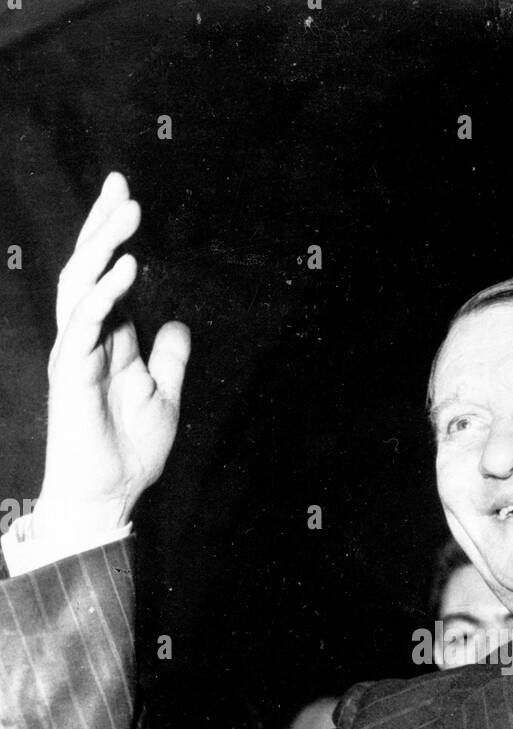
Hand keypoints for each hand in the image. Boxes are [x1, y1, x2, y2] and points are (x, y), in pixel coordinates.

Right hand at [35, 171, 190, 541]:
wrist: (110, 493)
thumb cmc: (129, 449)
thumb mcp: (163, 395)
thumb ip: (168, 358)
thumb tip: (176, 324)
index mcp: (106, 338)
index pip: (105, 273)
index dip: (111, 233)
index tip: (125, 193)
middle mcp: (86, 338)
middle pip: (87, 267)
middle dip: (102, 225)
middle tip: (122, 186)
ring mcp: (75, 353)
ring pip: (80, 285)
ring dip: (103, 247)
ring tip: (126, 216)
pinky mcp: (72, 373)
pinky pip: (84, 325)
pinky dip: (103, 295)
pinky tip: (124, 270)